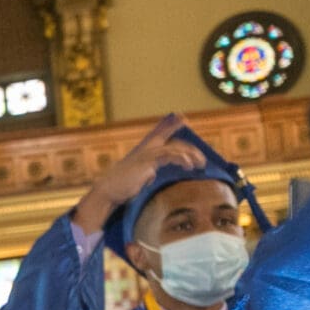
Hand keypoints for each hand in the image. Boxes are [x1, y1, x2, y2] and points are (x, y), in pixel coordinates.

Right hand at [73, 114, 204, 235]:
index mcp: (144, 152)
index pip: (160, 134)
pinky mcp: (148, 160)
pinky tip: (188, 165)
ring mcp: (147, 154)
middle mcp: (146, 149)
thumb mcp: (136, 178)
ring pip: (175, 148)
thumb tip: (152, 174)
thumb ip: (146, 173)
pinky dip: (181, 158)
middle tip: (201, 160)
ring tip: (199, 165)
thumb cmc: (120, 187)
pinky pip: (169, 154)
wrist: (108, 192)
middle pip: (173, 142)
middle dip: (190, 148)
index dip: (171, 125)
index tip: (183, 117)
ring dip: (190, 155)